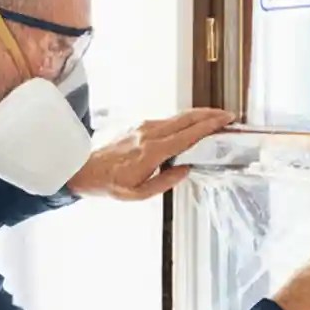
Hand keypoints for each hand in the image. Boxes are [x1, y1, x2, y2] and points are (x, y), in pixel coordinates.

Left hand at [66, 108, 233, 199]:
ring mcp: (143, 126)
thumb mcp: (137, 194)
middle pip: (186, 118)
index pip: (187, 135)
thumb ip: (164, 182)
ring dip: (197, 116)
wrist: (81, 167)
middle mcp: (149, 133)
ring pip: (177, 116)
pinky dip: (183, 120)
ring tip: (214, 119)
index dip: (209, 126)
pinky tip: (190, 126)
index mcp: (152, 151)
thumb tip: (185, 170)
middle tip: (227, 116)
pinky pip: (166, 120)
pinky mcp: (138, 125)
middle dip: (209, 115)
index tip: (225, 120)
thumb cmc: (108, 183)